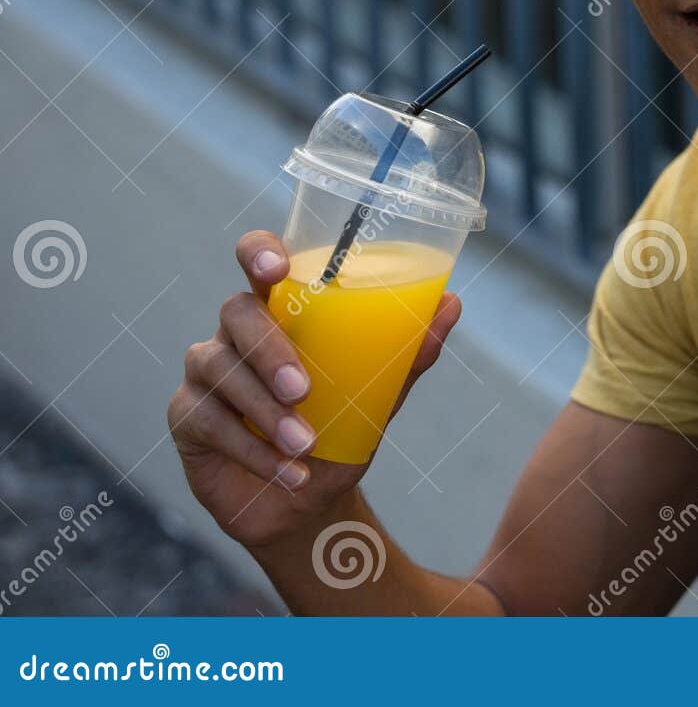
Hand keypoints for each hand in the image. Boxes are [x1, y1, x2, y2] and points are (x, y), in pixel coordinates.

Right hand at [166, 230, 462, 546]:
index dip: (259, 252)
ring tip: (305, 445)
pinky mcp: (186, 416)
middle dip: (270, 349)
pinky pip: (209, 421)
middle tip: (305, 389)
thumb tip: (452, 303)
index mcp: (282, 310)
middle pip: (236, 313)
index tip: (275, 269)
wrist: (309, 502)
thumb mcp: (377, 394)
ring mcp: (206, 371)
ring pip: (221, 370)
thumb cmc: (339, 430)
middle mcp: (237, 332)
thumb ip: (407, 352)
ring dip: (265, 412)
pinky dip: (253, 450)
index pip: (258, 259)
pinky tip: (288, 473)